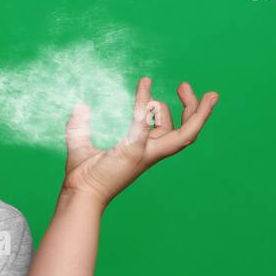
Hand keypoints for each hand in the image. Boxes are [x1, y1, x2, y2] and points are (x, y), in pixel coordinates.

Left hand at [63, 77, 217, 206]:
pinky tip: (144, 84)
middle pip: (187, 134)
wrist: (79, 191)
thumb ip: (82, 123)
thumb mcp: (83, 141)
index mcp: (144, 150)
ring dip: (194, 112)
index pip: (169, 131)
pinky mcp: (132, 150)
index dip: (169, 110)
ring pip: (184, 136)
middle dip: (195, 110)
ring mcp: (144, 153)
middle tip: (186, 85)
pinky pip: (143, 121)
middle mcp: (150, 152)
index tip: (164, 86)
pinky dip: (144, 102)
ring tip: (185, 86)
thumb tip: (80, 105)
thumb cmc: (82, 172)